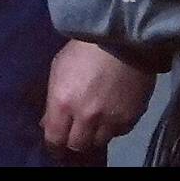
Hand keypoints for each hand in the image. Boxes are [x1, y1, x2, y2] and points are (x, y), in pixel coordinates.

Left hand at [41, 40, 154, 155]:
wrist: (124, 35)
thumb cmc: (85, 47)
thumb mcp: (59, 68)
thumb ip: (53, 100)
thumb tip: (48, 122)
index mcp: (63, 103)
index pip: (54, 139)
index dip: (55, 144)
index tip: (57, 142)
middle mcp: (85, 117)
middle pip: (78, 144)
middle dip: (75, 139)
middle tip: (78, 130)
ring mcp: (110, 119)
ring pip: (100, 141)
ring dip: (96, 133)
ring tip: (98, 120)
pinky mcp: (131, 117)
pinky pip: (120, 132)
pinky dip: (115, 126)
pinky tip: (114, 112)